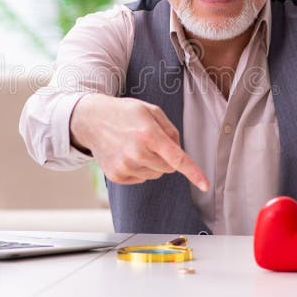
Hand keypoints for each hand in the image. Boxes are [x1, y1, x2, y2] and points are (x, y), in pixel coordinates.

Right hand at [70, 93, 208, 191]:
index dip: (193, 172)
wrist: (91, 120)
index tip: (205, 185)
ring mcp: (125, 167)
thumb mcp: (151, 111)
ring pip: (155, 174)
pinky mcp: (117, 176)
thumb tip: (179, 152)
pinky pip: (141, 179)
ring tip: (135, 146)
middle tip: (150, 141)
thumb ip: (170, 130)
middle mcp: (136, 153)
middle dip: (165, 157)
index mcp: (148, 134)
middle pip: (169, 168)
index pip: (177, 158)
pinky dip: (139, 169)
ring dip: (152, 163)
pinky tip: (127, 154)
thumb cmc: (124, 113)